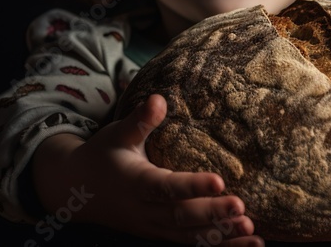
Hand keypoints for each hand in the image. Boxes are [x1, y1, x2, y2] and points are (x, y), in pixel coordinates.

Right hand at [33, 94, 264, 245]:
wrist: (78, 190)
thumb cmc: (103, 155)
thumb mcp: (117, 134)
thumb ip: (140, 120)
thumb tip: (159, 98)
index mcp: (135, 182)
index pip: (166, 187)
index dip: (192, 186)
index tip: (220, 180)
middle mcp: (145, 210)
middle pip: (181, 216)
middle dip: (213, 214)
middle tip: (242, 208)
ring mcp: (154, 227)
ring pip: (189, 236)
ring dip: (221, 236)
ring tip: (252, 232)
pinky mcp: (163, 234)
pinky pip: (192, 244)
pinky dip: (220, 246)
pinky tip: (249, 244)